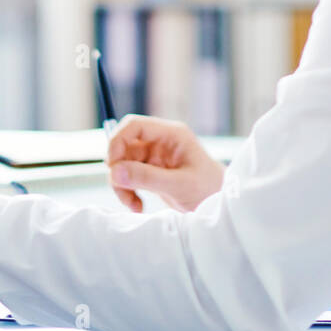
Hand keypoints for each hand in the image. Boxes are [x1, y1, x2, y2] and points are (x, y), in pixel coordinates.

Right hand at [106, 115, 224, 212]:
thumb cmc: (209, 189)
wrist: (219, 205)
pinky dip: (128, 191)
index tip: (112, 165)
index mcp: (171, 134)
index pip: (135, 125)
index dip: (117, 141)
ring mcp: (155, 157)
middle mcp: (161, 142)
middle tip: (123, 191)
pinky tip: (138, 205)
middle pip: (124, 146)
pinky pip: (129, 177)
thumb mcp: (178, 184)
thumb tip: (114, 171)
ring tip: (134, 205)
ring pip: (123, 164)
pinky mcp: (151, 172)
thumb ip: (146, 177)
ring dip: (122, 185)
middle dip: (119, 169)